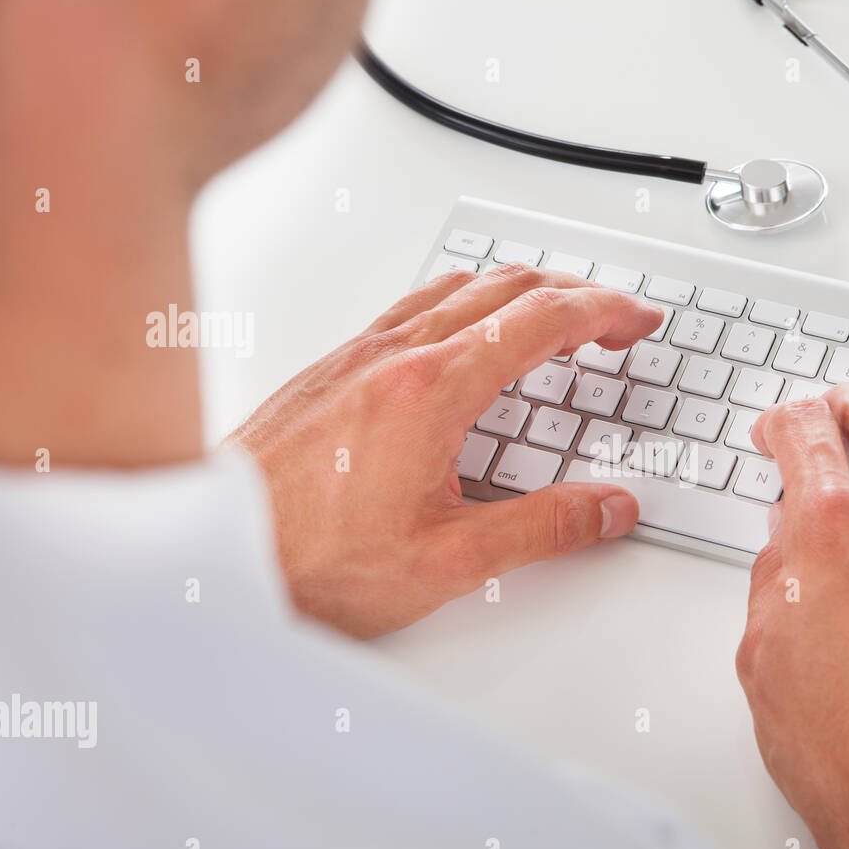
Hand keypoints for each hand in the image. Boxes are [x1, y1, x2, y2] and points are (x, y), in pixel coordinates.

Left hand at [228, 265, 660, 636]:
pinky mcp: (331, 368)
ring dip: (521, 288)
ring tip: (555, 312)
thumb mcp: (450, 563)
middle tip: (615, 317)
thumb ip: (543, 529)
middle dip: (576, 292)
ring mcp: (357, 355)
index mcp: (432, 390)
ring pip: (458, 286)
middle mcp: (393, 356)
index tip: (637, 320)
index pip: (542, 320)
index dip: (605, 312)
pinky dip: (466, 300)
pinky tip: (465, 332)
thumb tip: (607, 508)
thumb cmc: (308, 560)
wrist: (212, 554)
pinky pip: (415, 304)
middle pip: (506, 287)